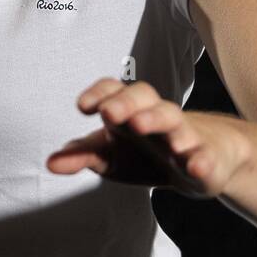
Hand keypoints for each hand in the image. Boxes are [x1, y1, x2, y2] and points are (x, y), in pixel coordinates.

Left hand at [45, 77, 252, 198]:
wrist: (200, 163)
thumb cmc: (146, 153)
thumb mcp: (111, 155)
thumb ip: (82, 156)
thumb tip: (50, 163)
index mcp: (130, 110)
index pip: (113, 90)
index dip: (99, 94)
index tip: (82, 107)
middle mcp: (155, 115)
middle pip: (143, 95)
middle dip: (125, 102)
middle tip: (108, 113)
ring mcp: (183, 134)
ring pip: (173, 118)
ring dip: (156, 120)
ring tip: (141, 126)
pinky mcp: (206, 158)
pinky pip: (205, 155)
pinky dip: (200, 159)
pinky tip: (193, 166)